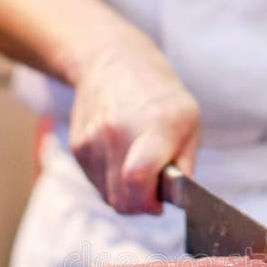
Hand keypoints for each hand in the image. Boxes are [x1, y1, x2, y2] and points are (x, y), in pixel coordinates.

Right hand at [69, 39, 199, 213]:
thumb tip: (182, 199)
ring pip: (108, 197)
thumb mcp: (189, 120)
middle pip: (122, 199)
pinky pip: (97, 185)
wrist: (112, 61)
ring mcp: (92, 140)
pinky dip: (112, 183)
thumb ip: (186, 164)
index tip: (159, 203)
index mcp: (153, 125)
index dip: (149, 202)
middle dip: (140, 205)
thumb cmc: (159, 94)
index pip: (138, 178)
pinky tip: (122, 159)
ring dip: (126, 195)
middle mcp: (117, 131)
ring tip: (138, 169)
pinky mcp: (77, 147)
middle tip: (153, 191)